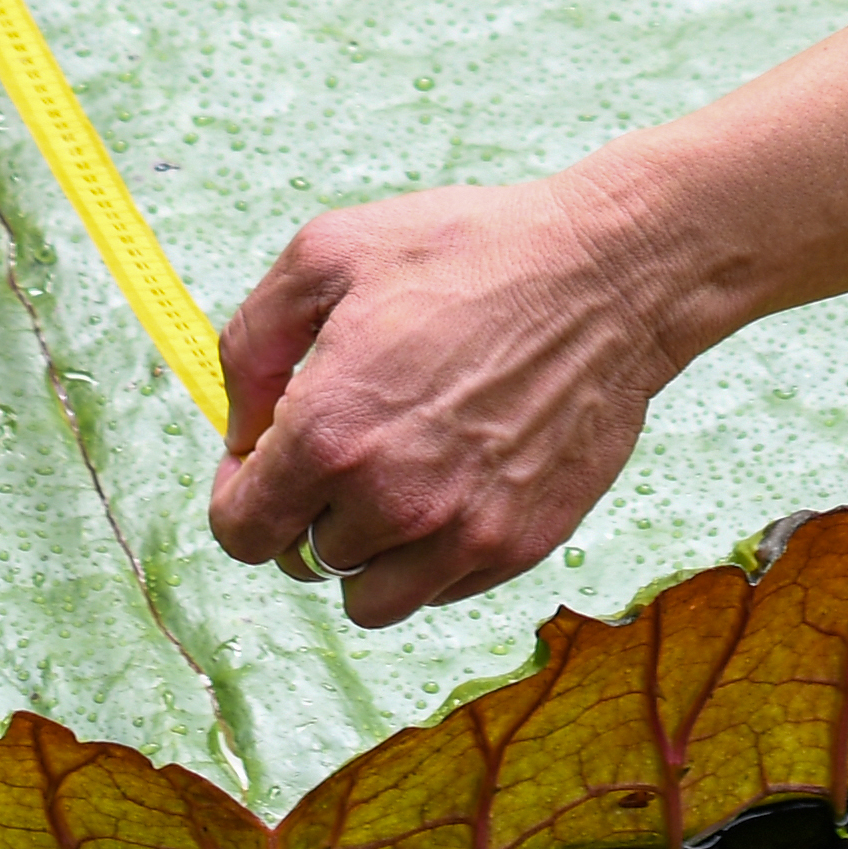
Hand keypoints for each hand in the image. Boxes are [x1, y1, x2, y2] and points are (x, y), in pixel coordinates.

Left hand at [208, 170, 721, 626]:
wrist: (607, 273)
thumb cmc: (470, 251)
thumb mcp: (329, 252)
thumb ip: (253, 343)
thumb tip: (240, 427)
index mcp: (329, 431)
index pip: (240, 533)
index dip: (240, 497)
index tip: (265, 464)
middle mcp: (390, 500)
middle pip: (304, 558)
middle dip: (311, 506)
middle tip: (349, 443)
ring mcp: (458, 533)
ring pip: (369, 597)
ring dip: (369, 547)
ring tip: (399, 474)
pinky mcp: (516, 547)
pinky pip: (439, 591)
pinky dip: (431, 554)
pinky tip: (454, 478)